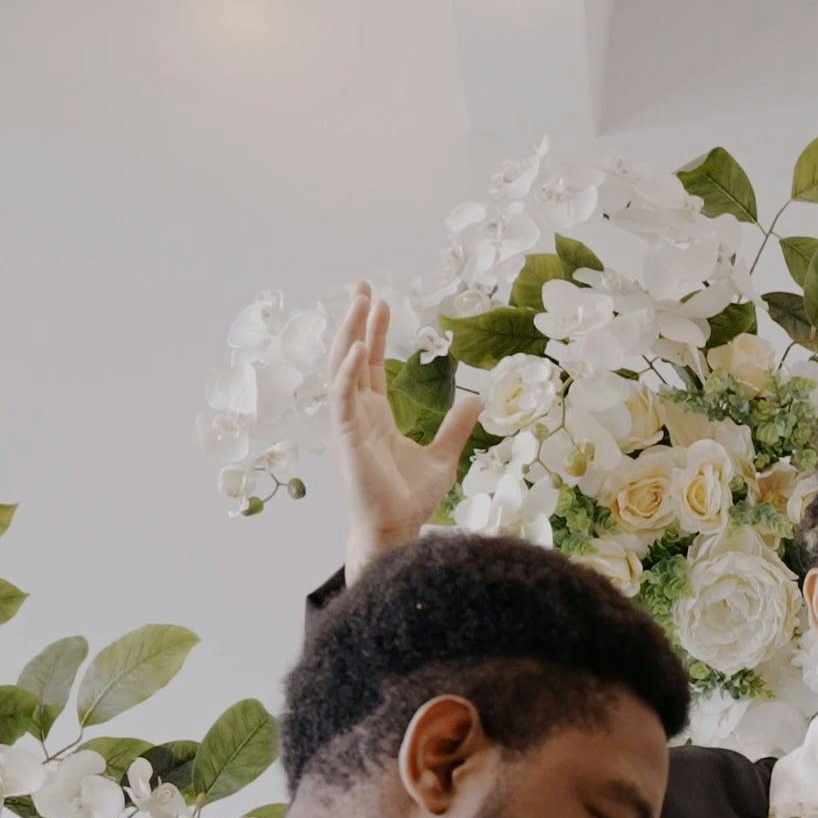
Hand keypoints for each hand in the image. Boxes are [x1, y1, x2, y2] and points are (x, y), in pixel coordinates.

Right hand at [326, 282, 483, 581]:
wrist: (397, 531)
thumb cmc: (409, 501)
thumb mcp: (443, 457)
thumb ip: (456, 427)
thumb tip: (476, 397)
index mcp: (374, 417)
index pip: (369, 365)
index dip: (372, 333)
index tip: (379, 301)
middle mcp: (356, 415)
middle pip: (350, 357)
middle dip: (354, 321)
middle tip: (360, 286)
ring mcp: (348, 425)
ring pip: (340, 369)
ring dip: (346, 335)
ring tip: (357, 302)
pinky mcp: (346, 439)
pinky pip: (341, 398)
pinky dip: (347, 373)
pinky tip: (357, 349)